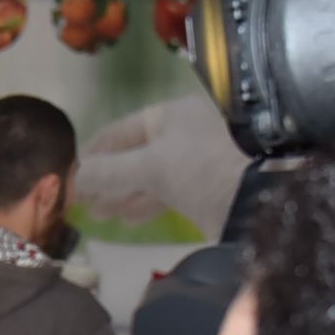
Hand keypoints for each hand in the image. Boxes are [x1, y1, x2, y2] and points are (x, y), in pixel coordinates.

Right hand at [77, 95, 246, 233]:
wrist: (262, 194)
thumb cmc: (202, 167)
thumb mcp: (150, 166)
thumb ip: (109, 172)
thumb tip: (74, 177)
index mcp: (170, 115)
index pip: (120, 131)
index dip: (93, 152)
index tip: (71, 174)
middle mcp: (182, 134)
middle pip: (134, 156)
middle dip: (107, 180)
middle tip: (82, 202)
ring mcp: (196, 163)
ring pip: (150, 178)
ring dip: (123, 196)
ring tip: (98, 216)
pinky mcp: (206, 190)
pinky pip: (166, 195)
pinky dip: (145, 206)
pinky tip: (127, 220)